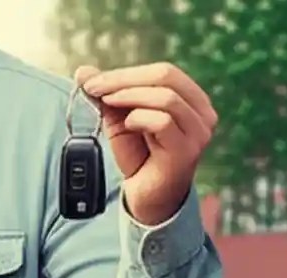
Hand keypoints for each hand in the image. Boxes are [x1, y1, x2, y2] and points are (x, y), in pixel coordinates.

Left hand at [78, 62, 218, 225]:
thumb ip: (107, 96)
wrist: (146, 196)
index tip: (92, 80)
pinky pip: (162, 122)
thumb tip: (83, 71)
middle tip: (94, 88)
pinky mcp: (186, 151)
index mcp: (192, 100)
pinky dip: (139, 118)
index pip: (163, 72)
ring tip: (107, 105)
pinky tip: (127, 126)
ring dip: (129, 96)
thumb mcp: (120, 121)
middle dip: (124, 80)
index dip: (126, 72)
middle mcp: (202, 113)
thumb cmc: (139, 156)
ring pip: (166, 98)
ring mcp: (198, 133)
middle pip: (166, 77)